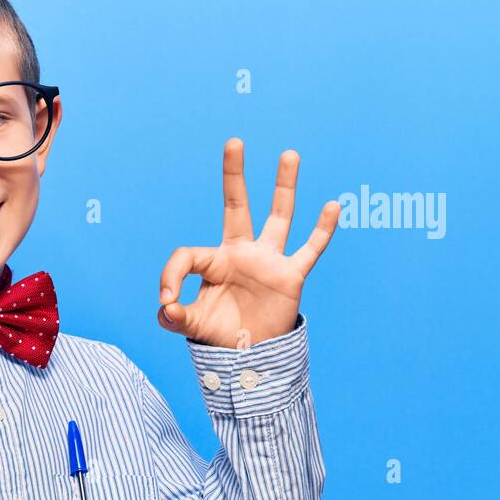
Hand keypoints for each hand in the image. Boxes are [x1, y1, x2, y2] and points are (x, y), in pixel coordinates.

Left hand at [157, 138, 338, 348]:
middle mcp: (241, 253)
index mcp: (214, 262)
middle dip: (234, 176)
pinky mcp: (290, 276)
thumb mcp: (189, 325)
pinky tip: (332, 206)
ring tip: (288, 154)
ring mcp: (268, 261)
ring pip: (279, 217)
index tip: (167, 302)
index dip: (171, 276)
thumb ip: (172, 317)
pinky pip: (310, 249)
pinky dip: (322, 230)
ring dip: (283, 187)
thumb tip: (166, 307)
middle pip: (237, 206)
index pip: (188, 255)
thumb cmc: (219, 336)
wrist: (250, 356)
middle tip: (234, 142)